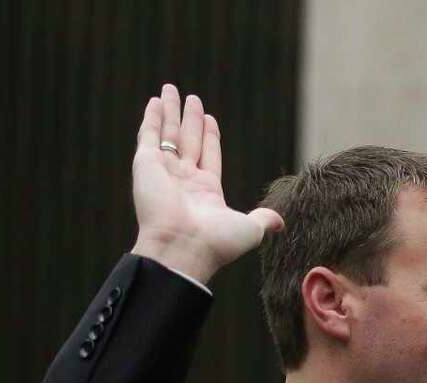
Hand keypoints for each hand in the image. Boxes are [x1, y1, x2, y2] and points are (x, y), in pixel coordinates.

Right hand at [129, 84, 282, 283]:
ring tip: (172, 89)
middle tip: (193, 98)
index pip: (209, 156)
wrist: (184, 247)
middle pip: (188, 141)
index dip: (209, 137)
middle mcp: (183, 180)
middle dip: (189, 120)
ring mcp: (164, 171)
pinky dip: (152, 118)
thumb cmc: (217, 243)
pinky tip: (156, 101)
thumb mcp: (250, 229)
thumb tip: (280, 222)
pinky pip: (149, 135)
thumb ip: (263, 219)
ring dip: (171, 112)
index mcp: (206, 192)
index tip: (210, 120)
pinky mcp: (146, 164)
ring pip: (168, 134)